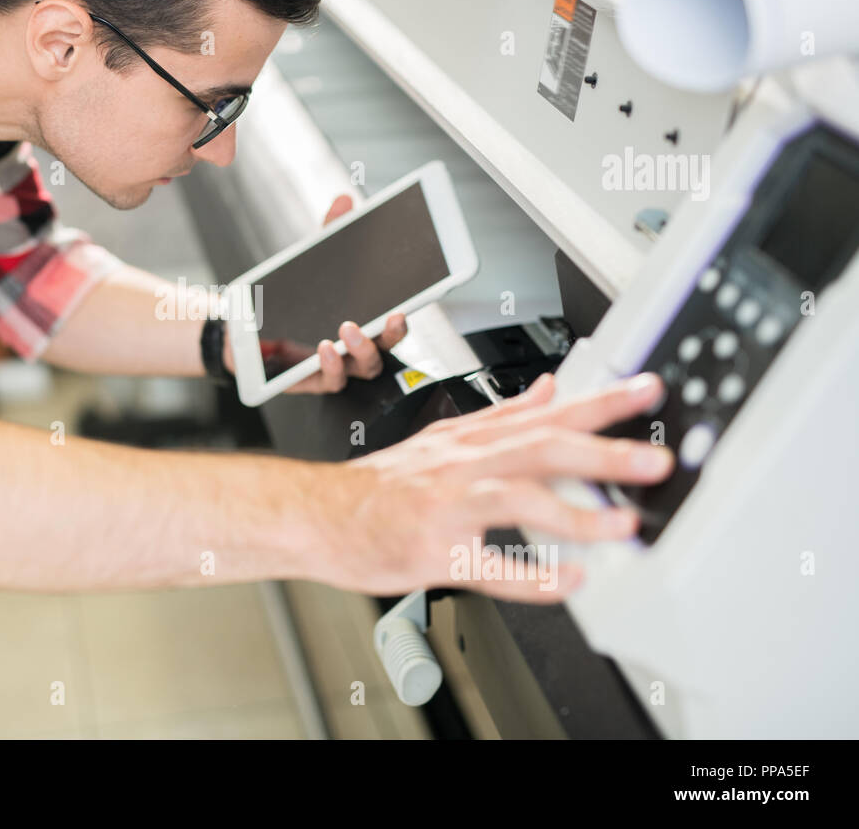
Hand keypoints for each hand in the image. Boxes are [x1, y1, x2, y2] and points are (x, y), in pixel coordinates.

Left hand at [220, 193, 409, 392]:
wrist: (245, 327)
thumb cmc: (293, 298)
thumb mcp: (313, 261)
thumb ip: (331, 233)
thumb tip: (344, 200)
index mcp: (364, 320)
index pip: (393, 322)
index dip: (403, 318)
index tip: (405, 305)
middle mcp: (356, 346)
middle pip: (387, 347)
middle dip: (391, 333)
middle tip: (389, 316)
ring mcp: (337, 365)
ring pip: (364, 367)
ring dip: (361, 348)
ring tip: (347, 328)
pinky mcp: (313, 378)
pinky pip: (331, 380)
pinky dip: (331, 365)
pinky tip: (324, 347)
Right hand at [309, 372, 673, 600]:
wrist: (318, 514)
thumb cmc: (381, 484)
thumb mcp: (444, 438)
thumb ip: (502, 416)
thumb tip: (551, 391)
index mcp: (471, 439)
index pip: (546, 411)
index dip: (600, 400)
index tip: (648, 390)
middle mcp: (463, 464)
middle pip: (538, 447)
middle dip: (601, 452)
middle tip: (653, 461)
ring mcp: (446, 505)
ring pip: (515, 497)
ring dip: (573, 513)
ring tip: (621, 526)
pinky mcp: (431, 550)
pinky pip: (487, 565)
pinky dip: (530, 576)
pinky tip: (567, 581)